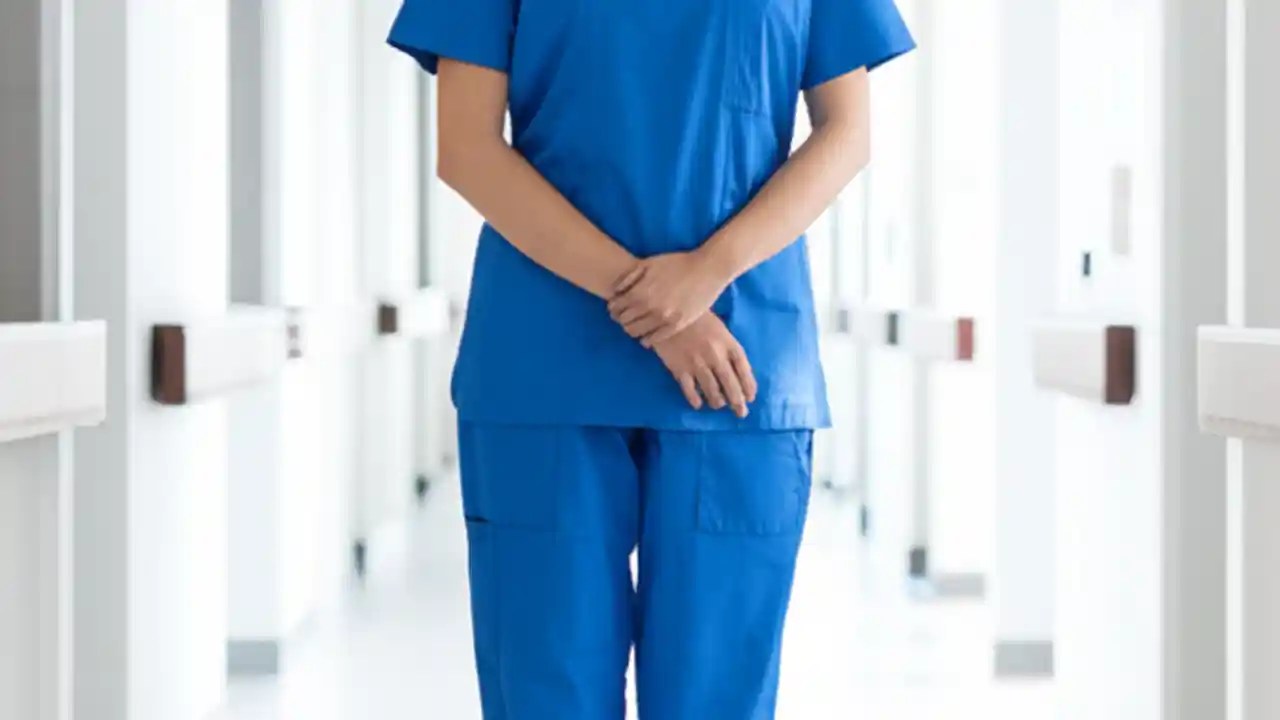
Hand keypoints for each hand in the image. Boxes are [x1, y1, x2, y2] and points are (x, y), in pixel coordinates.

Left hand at [608, 250, 730, 347]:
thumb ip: (629, 277)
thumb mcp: (649, 263)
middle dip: (620, 319)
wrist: (707, 269)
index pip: (616, 307)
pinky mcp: (677, 325)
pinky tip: (646, 336)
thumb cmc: (678, 262)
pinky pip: (655, 339)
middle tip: (623, 317)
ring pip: (637, 332)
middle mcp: (650, 307)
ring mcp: (664, 318)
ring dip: (632, 330)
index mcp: (641, 291)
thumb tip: (615, 291)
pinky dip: (646, 340)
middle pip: (624, 321)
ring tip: (634, 325)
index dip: (613, 308)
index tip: (614, 307)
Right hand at [651, 314, 756, 417]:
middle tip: (740, 413)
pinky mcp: (679, 369)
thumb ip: (729, 348)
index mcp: (729, 344)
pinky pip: (690, 391)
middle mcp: (716, 356)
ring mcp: (697, 364)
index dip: (749, 386)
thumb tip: (737, 372)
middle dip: (737, 402)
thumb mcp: (720, 329)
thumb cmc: (698, 318)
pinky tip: (698, 404)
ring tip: (718, 405)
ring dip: (717, 402)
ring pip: (712, 391)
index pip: (744, 370)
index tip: (750, 398)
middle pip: (731, 385)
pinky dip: (695, 400)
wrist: (668, 310)